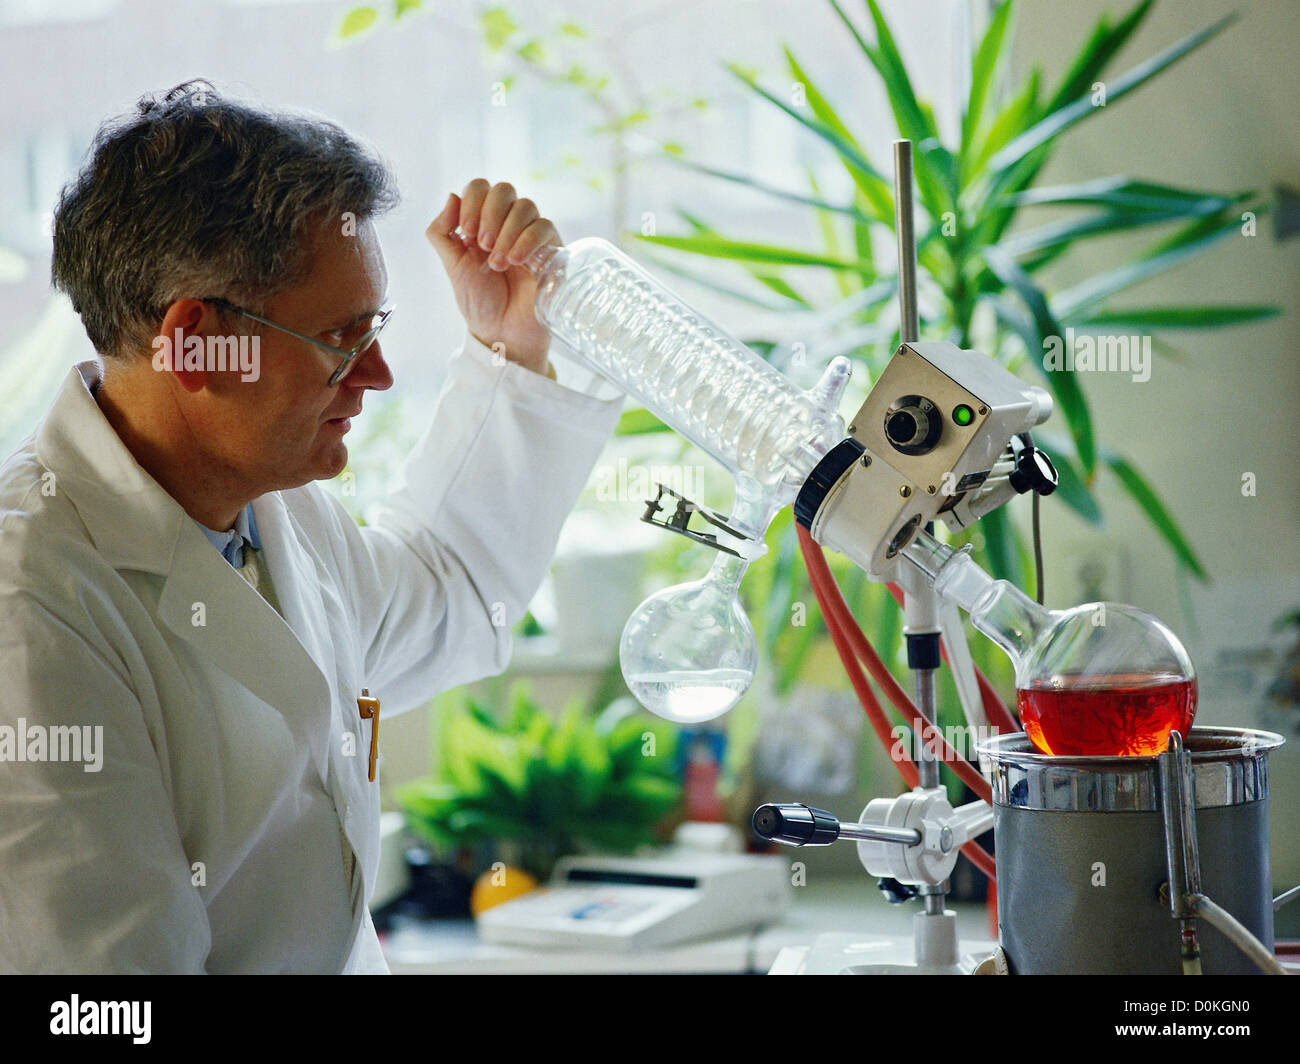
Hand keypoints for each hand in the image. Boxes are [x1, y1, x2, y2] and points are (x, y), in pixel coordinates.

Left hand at [426, 179, 559, 375]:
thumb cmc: (479, 301)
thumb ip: (441, 232)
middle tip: (483, 245)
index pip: (480, 188)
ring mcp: (531, 235)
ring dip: (507, 232)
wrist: (502, 332)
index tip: (466, 234)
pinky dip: (527, 239)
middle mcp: (508, 223)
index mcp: (482, 222)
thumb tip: (451, 195)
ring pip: (525, 206)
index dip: (472, 203)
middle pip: (503, 190)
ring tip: (498, 263)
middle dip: (490, 214)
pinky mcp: (551, 250)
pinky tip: (516, 261)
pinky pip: (544, 226)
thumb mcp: (452, 265)